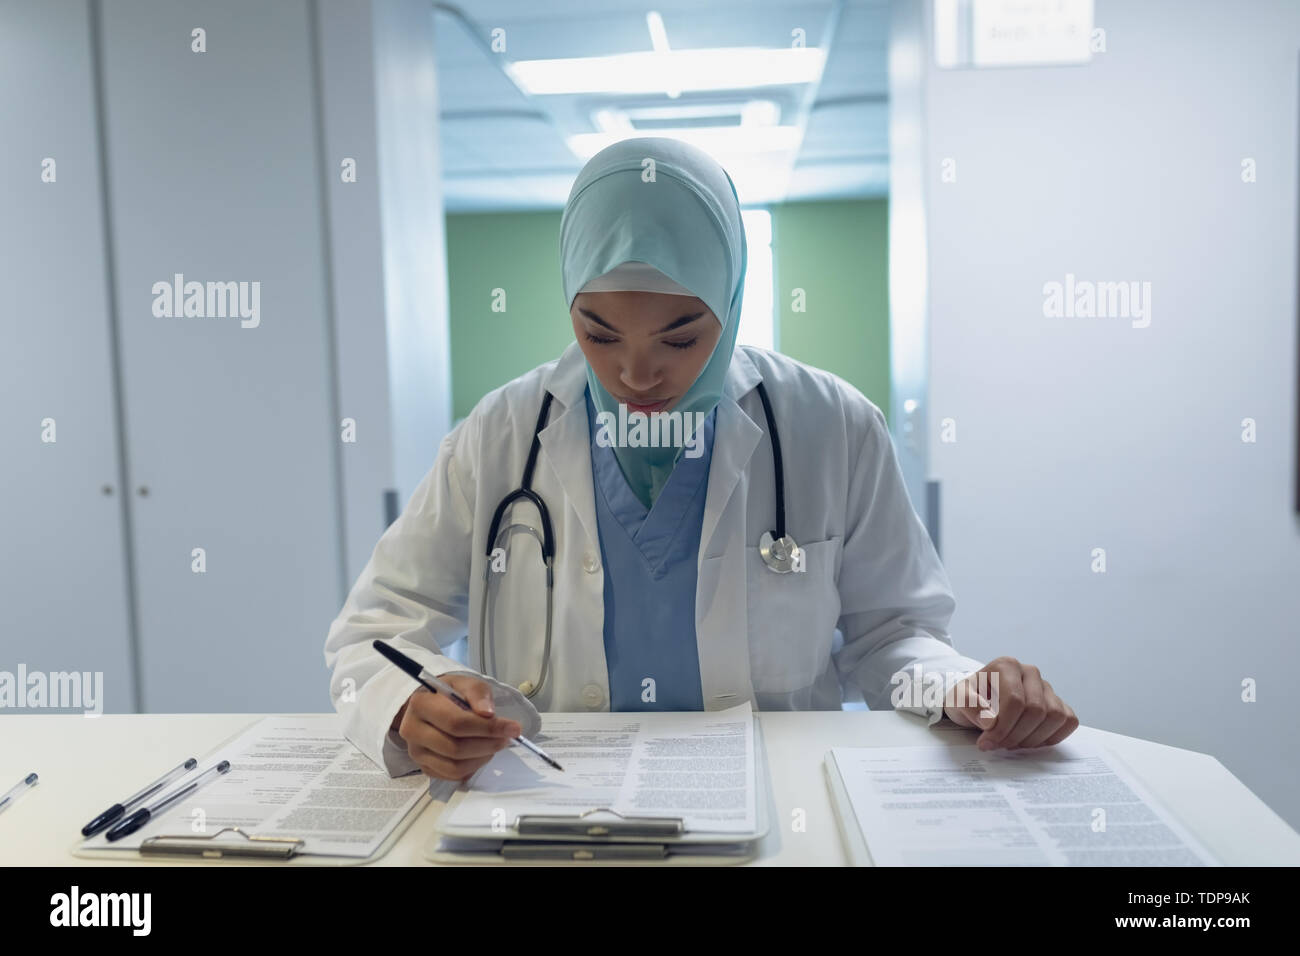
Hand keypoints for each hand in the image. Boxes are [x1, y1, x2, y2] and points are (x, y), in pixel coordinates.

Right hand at [392, 674, 521, 782]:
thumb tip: (488, 714)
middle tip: (506, 738)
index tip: (513, 728)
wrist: (432, 705)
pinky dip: (472, 767)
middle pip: (455, 748)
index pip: (456, 723)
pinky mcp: (423, 767)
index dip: (487, 728)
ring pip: (454, 766)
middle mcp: (412, 730)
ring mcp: (416, 752)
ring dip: (482, 758)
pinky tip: (481, 754)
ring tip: (494, 745)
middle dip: (487, 744)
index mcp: (420, 704)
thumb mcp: (466, 683)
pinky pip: (451, 776)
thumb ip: (478, 694)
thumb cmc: (450, 693)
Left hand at [942, 656, 1077, 750]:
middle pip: (1037, 710)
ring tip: (1011, 743)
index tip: (986, 742)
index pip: (1016, 700)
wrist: (975, 701)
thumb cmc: (968, 698)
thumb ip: (969, 706)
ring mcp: (1046, 687)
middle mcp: (1030, 672)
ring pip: (1055, 716)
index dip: (1003, 727)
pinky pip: (1068, 721)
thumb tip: (990, 721)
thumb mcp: (957, 699)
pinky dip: (1052, 736)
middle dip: (1016, 735)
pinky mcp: (1057, 702)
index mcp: (1006, 665)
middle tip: (997, 746)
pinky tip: (1029, 740)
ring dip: (1033, 738)